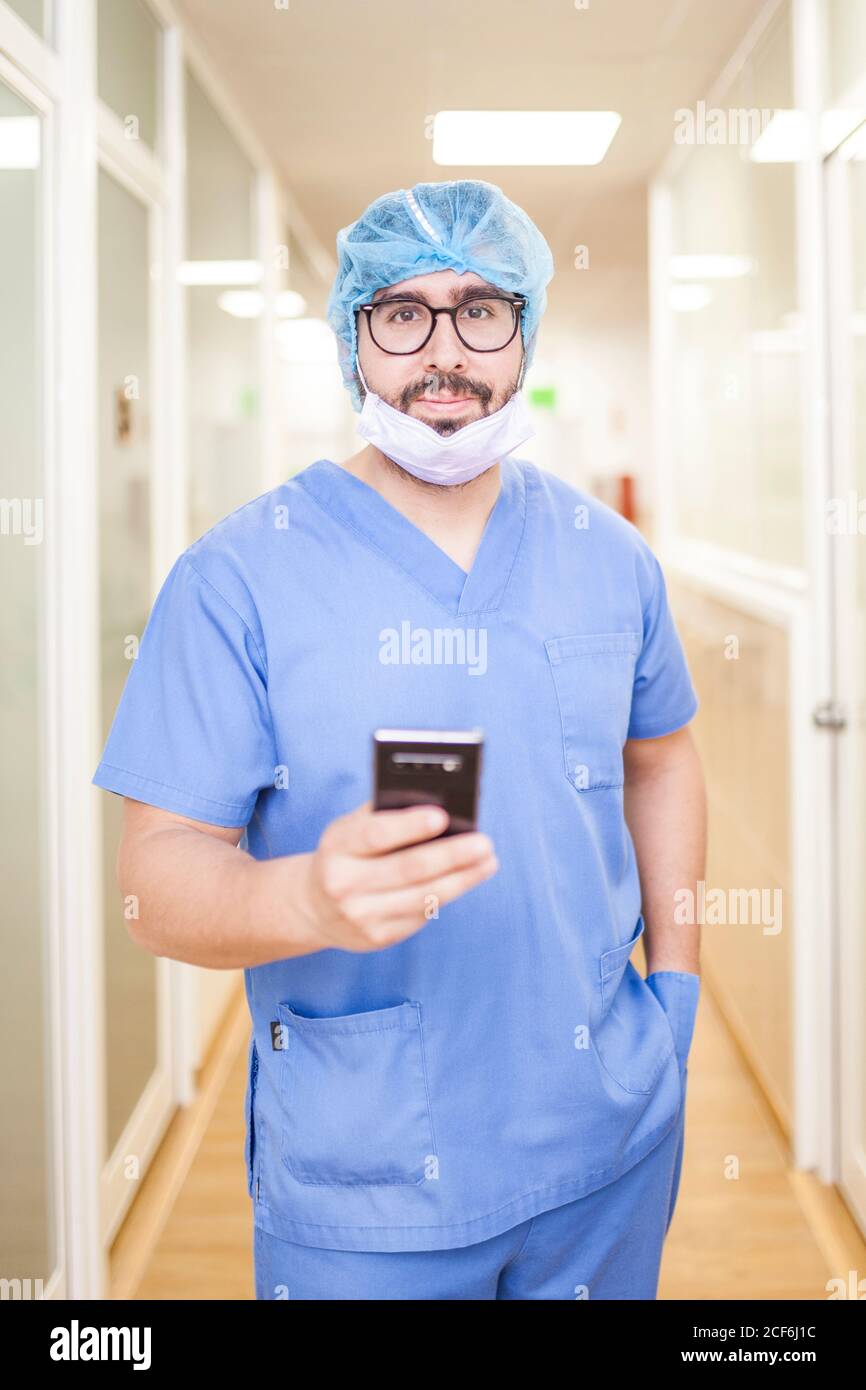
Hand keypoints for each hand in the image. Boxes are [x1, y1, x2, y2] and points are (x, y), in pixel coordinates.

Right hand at [298, 800, 498, 952]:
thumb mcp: (350, 828)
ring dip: (462, 879)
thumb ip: (385, 813)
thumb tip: (437, 803)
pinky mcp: (378, 938)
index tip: (442, 816)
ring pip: (423, 896)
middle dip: (452, 856)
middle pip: (409, 869)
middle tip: (484, 843)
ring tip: (488, 862)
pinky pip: (422, 915)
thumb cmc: (346, 854)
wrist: (315, 907)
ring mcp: (361, 916)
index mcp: (337, 847)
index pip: (375, 835)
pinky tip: (465, 880)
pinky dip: (447, 894)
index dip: (409, 826)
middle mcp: (344, 884)